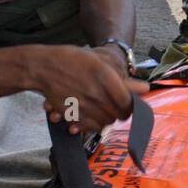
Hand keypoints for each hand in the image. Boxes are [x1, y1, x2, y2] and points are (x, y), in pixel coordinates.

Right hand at [35, 46, 149, 133]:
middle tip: (119, 106)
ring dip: (109, 118)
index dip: (133, 104)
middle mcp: (95, 93)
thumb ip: (123, 79)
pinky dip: (95, 124)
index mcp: (105, 76)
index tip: (131, 102)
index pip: (129, 102)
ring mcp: (84, 105)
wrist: (42, 67)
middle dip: (122, 112)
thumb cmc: (72, 60)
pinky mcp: (73, 114)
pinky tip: (93, 114)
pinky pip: (91, 127)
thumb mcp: (99, 61)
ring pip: (107, 122)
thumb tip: (146, 89)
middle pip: (120, 114)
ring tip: (105, 109)